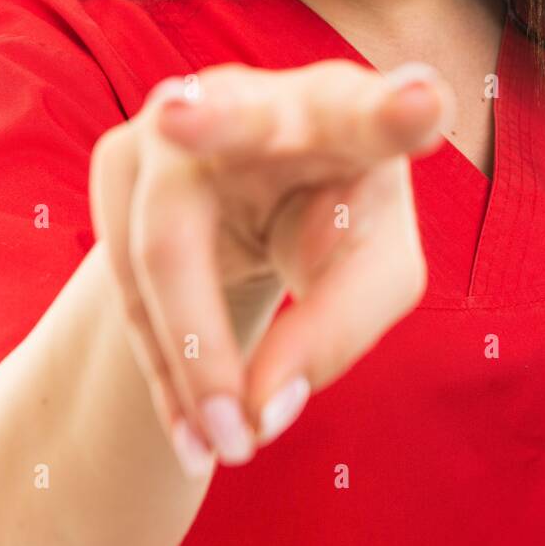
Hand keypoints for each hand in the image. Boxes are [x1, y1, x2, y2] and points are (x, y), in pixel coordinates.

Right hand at [88, 59, 453, 476]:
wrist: (248, 194)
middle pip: (236, 116)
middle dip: (207, 120)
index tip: (423, 100)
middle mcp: (261, 99)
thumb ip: (338, 332)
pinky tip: (193, 433)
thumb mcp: (371, 274)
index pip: (374, 112)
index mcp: (351, 114)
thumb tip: (261, 412)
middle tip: (179, 117)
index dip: (397, 111)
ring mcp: (176, 116)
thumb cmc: (337, 223)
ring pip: (164, 248)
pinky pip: (127, 282)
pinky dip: (164, 367)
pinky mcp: (120, 159)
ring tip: (230, 446)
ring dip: (194, 358)